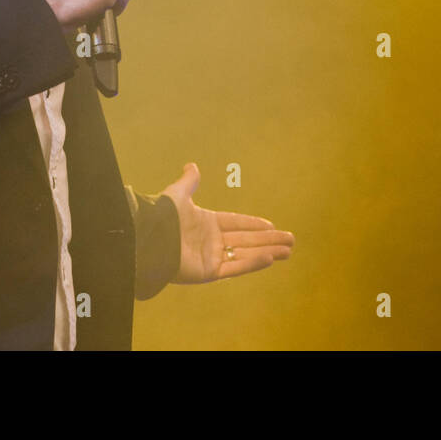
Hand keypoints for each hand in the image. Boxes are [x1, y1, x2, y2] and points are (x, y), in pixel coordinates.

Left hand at [160, 163, 294, 282]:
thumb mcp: (177, 194)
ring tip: (288, 250)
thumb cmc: (162, 217)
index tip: (271, 225)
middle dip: (269, 240)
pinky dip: (253, 263)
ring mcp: (211, 258)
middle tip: (290, 239)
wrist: (149, 240)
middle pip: (246, 240)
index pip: (236, 223)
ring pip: (246, 255)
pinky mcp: (209, 273)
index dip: (253, 224)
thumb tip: (192, 166)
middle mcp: (211, 242)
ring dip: (267, 252)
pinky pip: (235, 268)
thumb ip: (188, 182)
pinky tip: (270, 257)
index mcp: (206, 223)